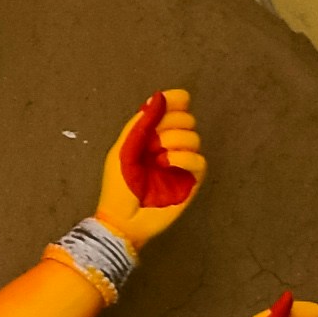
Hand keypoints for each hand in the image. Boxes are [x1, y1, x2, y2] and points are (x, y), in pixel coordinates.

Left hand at [94, 92, 202, 247]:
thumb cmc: (118, 187)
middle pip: (186, 119)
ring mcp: (180, 163)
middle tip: (155, 140)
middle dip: (173, 123)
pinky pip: (199, 160)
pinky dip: (185, 158)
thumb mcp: (123, 150)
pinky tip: (168, 164)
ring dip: (176, 141)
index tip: (179, 99)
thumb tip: (158, 97)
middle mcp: (168, 146)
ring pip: (194, 137)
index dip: (177, 100)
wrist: (123, 219)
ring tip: (158, 157)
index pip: (171, 109)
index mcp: (150, 135)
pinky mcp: (190, 181)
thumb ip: (140, 124)